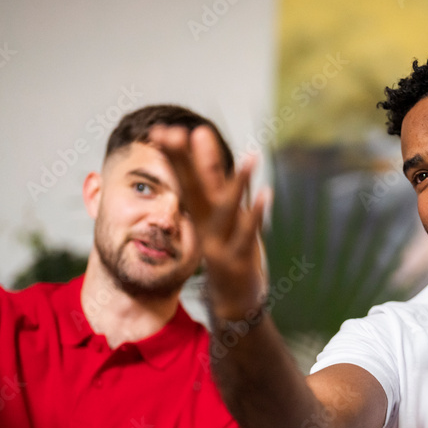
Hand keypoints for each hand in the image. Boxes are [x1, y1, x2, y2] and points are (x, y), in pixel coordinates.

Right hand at [147, 126, 269, 320]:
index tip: (161, 130)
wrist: (232, 298)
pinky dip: (256, 214)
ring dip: (236, 184)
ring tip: (249, 157)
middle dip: (183, 162)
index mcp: (198, 212)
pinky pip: (248, 233)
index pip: (183, 178)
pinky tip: (265, 193)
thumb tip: (201, 131)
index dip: (174, 155)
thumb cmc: (226, 245)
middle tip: (174, 133)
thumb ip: (210, 171)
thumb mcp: (215, 207)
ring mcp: (221, 243)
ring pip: (224, 210)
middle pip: (193, 191)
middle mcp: (205, 225)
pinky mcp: (239, 258)